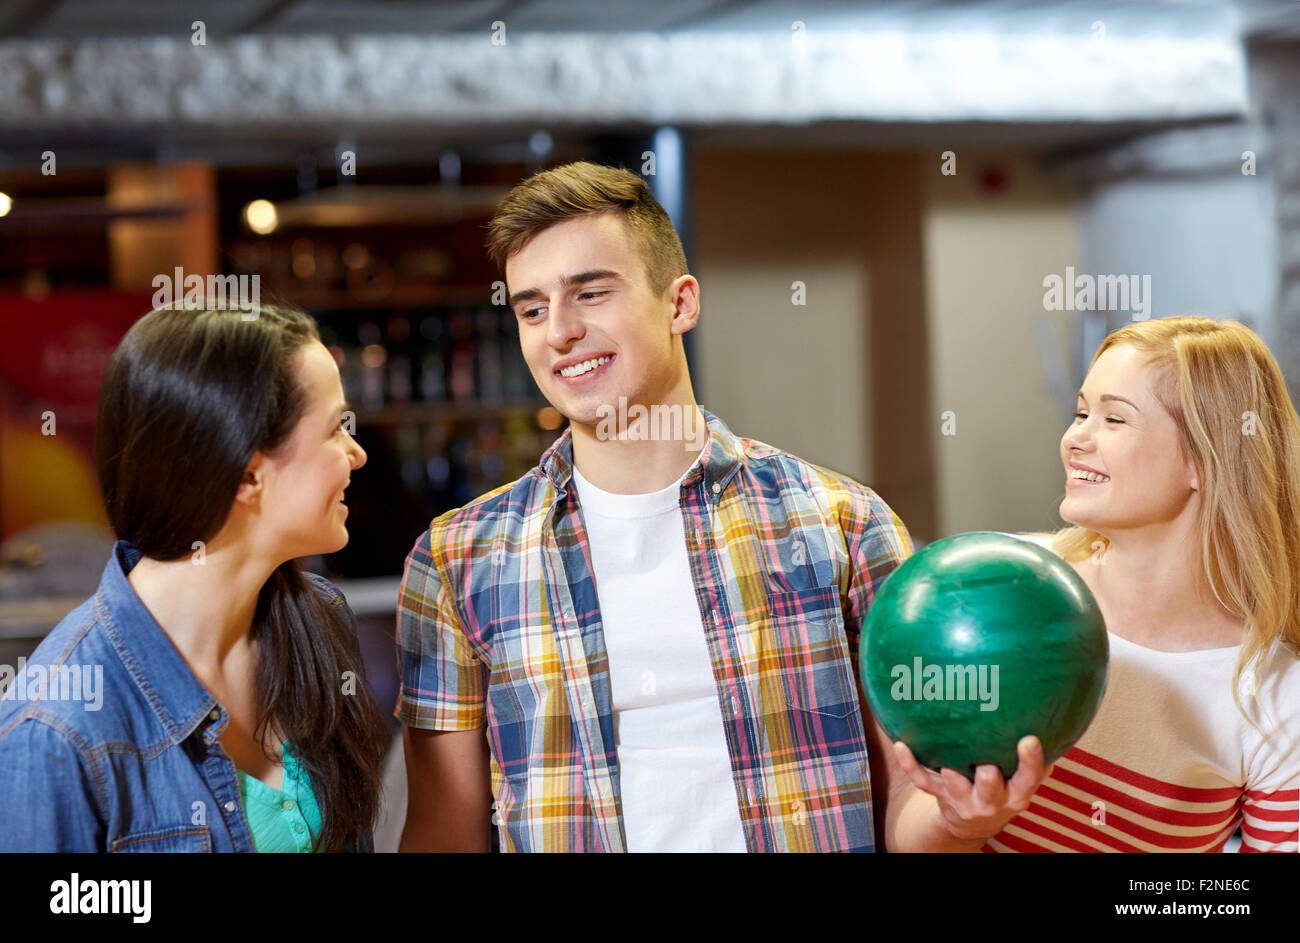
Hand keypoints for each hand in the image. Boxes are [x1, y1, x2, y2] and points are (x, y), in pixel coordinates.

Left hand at [893, 735, 1052, 842]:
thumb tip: (1047, 705)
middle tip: (987, 766)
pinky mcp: (940, 795)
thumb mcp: (1023, 775)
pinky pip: (923, 781)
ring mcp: (964, 800)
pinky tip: (900, 744)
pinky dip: (910, 765)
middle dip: (989, 781)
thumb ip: (1033, 752)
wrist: (975, 821)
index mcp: (1017, 792)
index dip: (1031, 761)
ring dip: (952, 777)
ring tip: (947, 764)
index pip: (1029, 778)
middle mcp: (992, 800)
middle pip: (992, 792)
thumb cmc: (1006, 785)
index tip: (1030, 739)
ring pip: (956, 789)